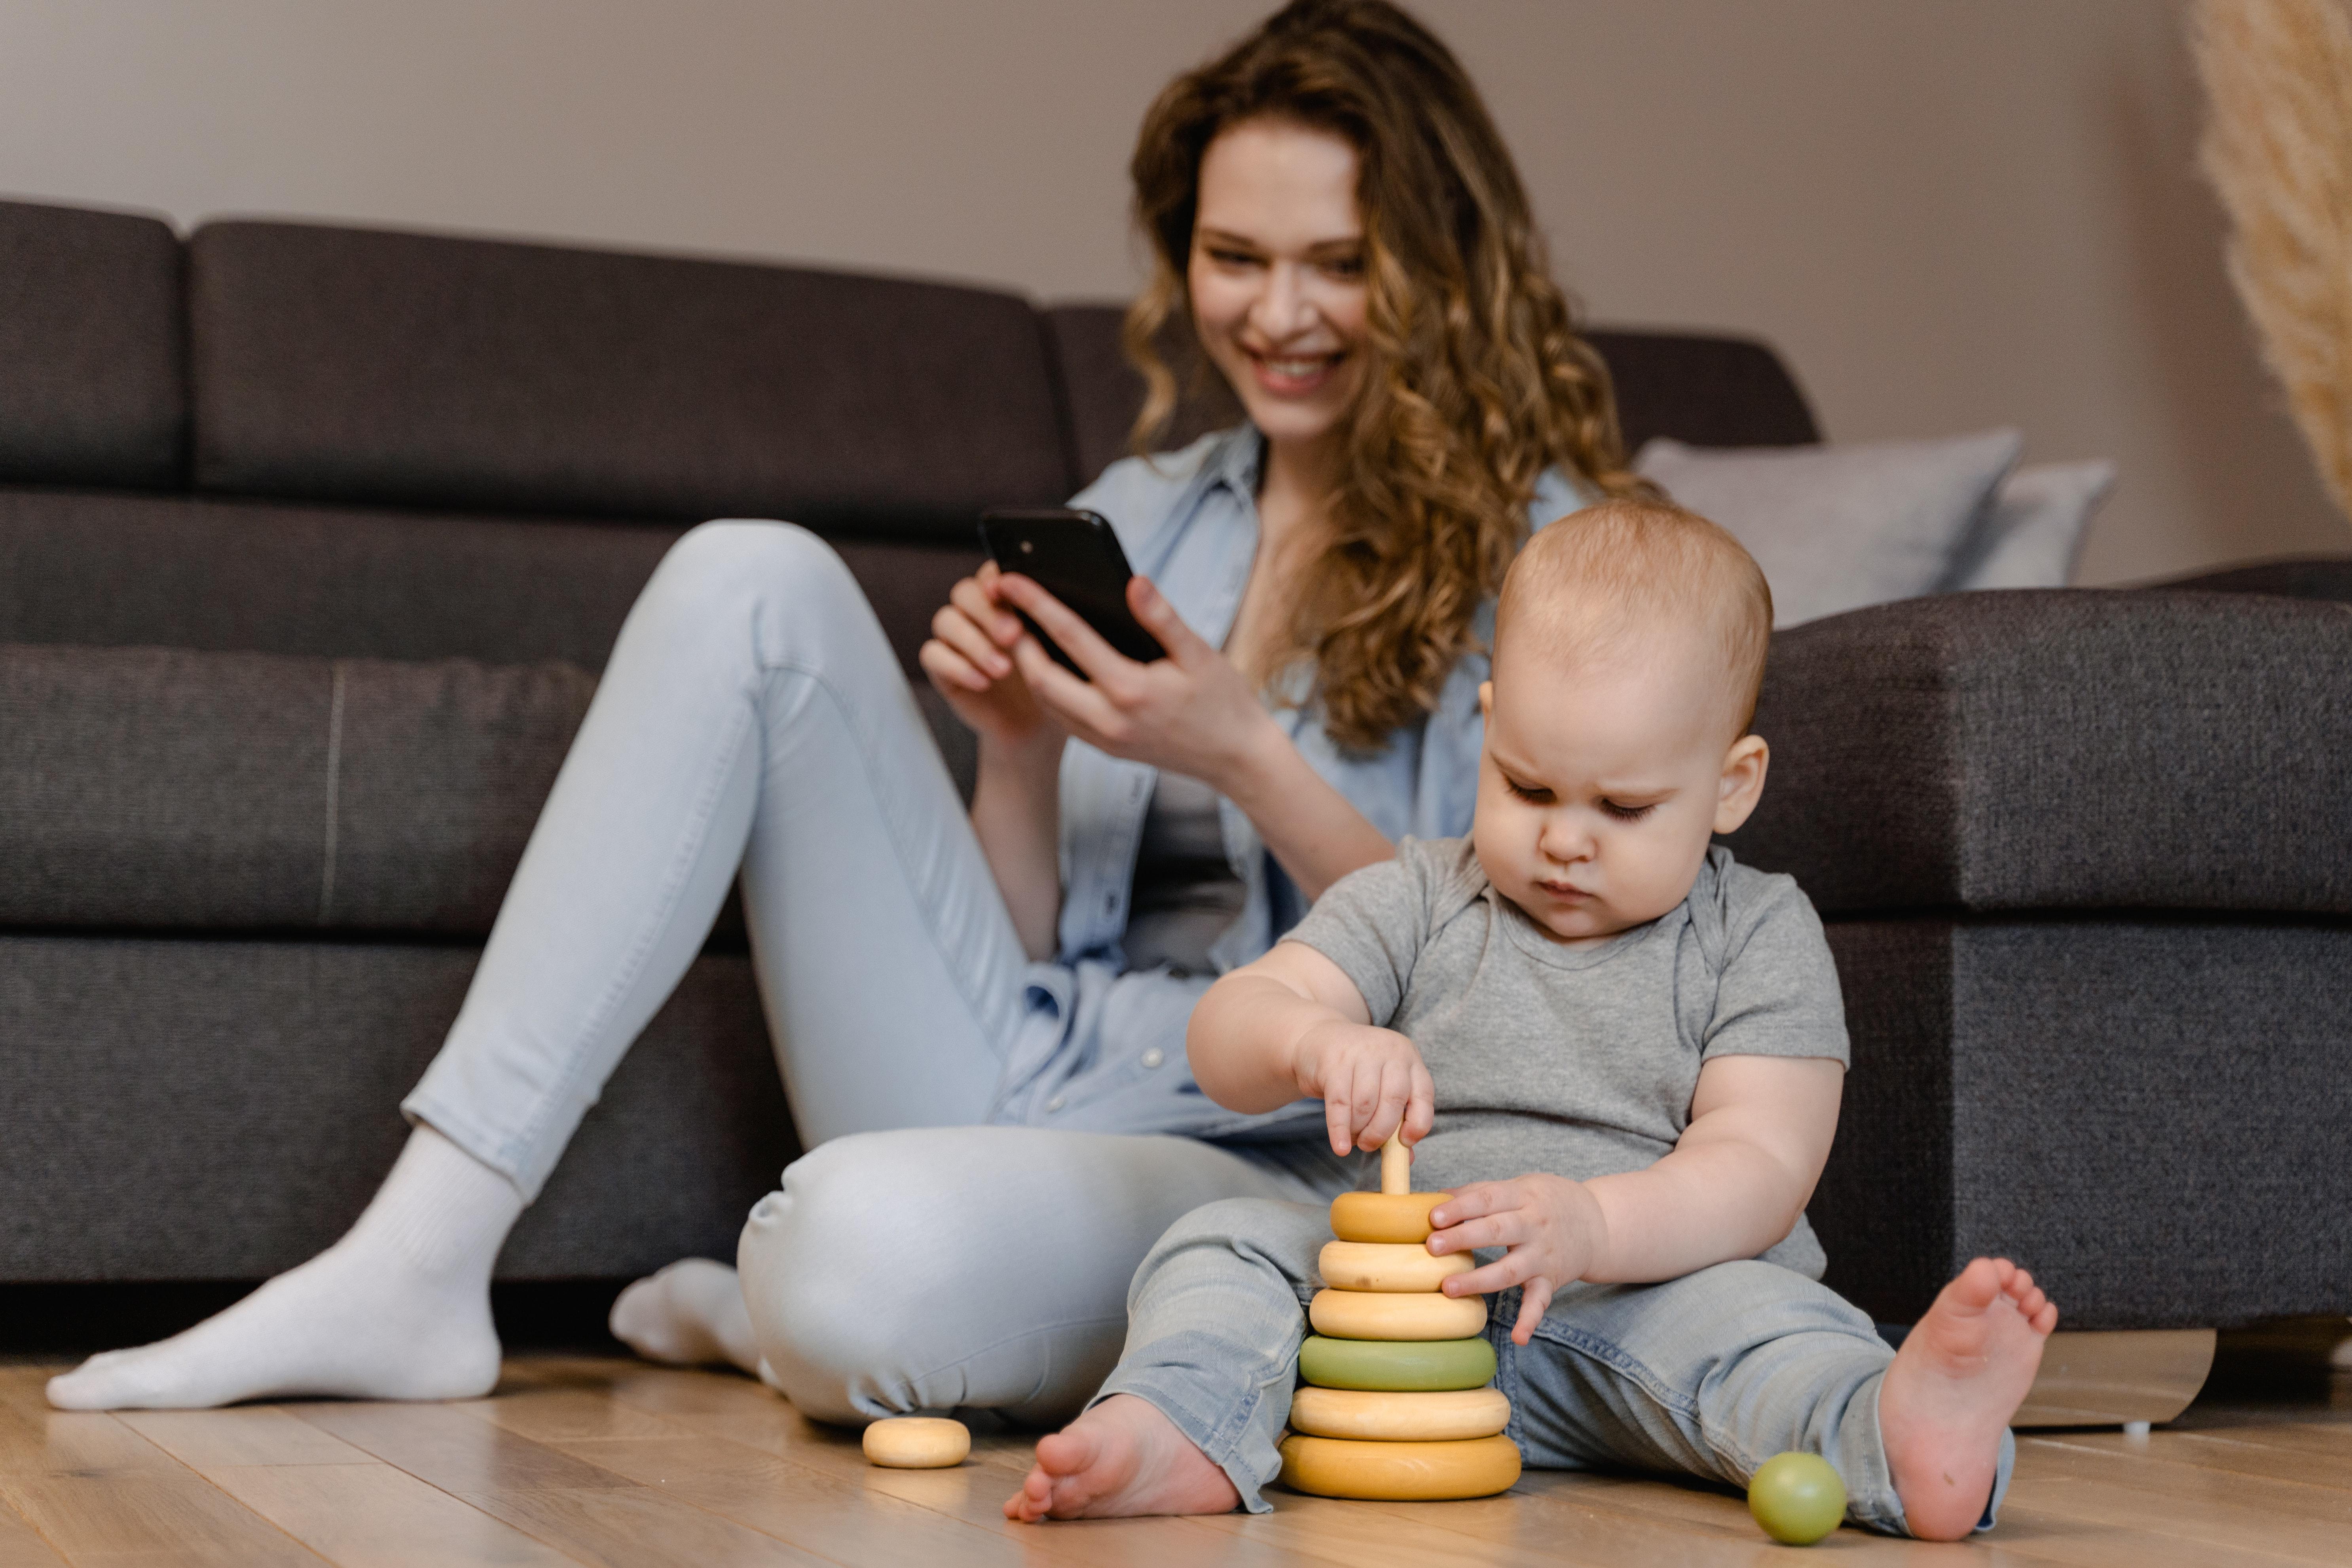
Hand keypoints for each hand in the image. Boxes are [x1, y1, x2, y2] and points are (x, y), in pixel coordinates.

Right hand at [919, 561, 1062, 752]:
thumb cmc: (1048, 680)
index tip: (1012, 591)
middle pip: (964, 592)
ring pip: (945, 621)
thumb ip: (1047, 622)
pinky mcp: (940, 665)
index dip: (998, 579)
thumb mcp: (1055, 651)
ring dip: (974, 644)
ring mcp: (954, 637)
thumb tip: (1052, 603)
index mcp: (1003, 598)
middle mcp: (974, 612)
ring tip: (1003, 670)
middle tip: (1013, 635)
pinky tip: (982, 682)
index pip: (991, 573)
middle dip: (988, 613)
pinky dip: (956, 667)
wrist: (1032, 724)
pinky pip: (932, 654)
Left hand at [995, 572, 1278, 790]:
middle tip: (1007, 607)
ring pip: (1046, 700)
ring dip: (1028, 666)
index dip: (1036, 604)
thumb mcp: (1200, 654)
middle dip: (1017, 639)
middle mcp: (1109, 720)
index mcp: (1131, 690)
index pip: (1070, 638)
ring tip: (1021, 632)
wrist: (1237, 759)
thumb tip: (1133, 582)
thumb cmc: (1224, 701)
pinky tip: (1050, 665)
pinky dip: (1048, 688)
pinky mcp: (1105, 749)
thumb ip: (1162, 618)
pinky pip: (1061, 717)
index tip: (1011, 579)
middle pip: (1040, 676)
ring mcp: (1104, 739)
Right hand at [1289, 1018, 1434, 1158]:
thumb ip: (1397, 1119)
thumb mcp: (1382, 1085)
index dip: (1418, 1124)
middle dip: (1381, 1132)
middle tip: (1369, 1146)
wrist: (1318, 1039)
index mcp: (1409, 1058)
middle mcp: (1389, 1051)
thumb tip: (1407, 1160)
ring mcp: (1361, 1053)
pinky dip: (1340, 1130)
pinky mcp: (1334, 1061)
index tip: (1405, 1143)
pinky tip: (1340, 1146)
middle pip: (1393, 1101)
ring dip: (1358, 1130)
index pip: (1424, 1095)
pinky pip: (1339, 1103)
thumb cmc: (1356, 1071)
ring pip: (1365, 1104)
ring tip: (1352, 1138)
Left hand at [1428, 1174, 1605, 1344]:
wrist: (1597, 1223)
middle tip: (1432, 1247)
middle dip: (1463, 1239)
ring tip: (1449, 1288)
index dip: (1461, 1208)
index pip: (1488, 1199)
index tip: (1433, 1217)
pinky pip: (1540, 1303)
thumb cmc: (1544, 1201)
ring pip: (1511, 1270)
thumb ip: (1478, 1192)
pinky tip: (1518, 1337)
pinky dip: (1530, 1320)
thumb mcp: (1517, 1187)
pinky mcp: (1551, 1281)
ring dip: (1480, 1280)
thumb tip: (1435, 1196)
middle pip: (1497, 1231)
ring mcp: (1543, 1256)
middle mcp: (1534, 1226)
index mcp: (1522, 1197)